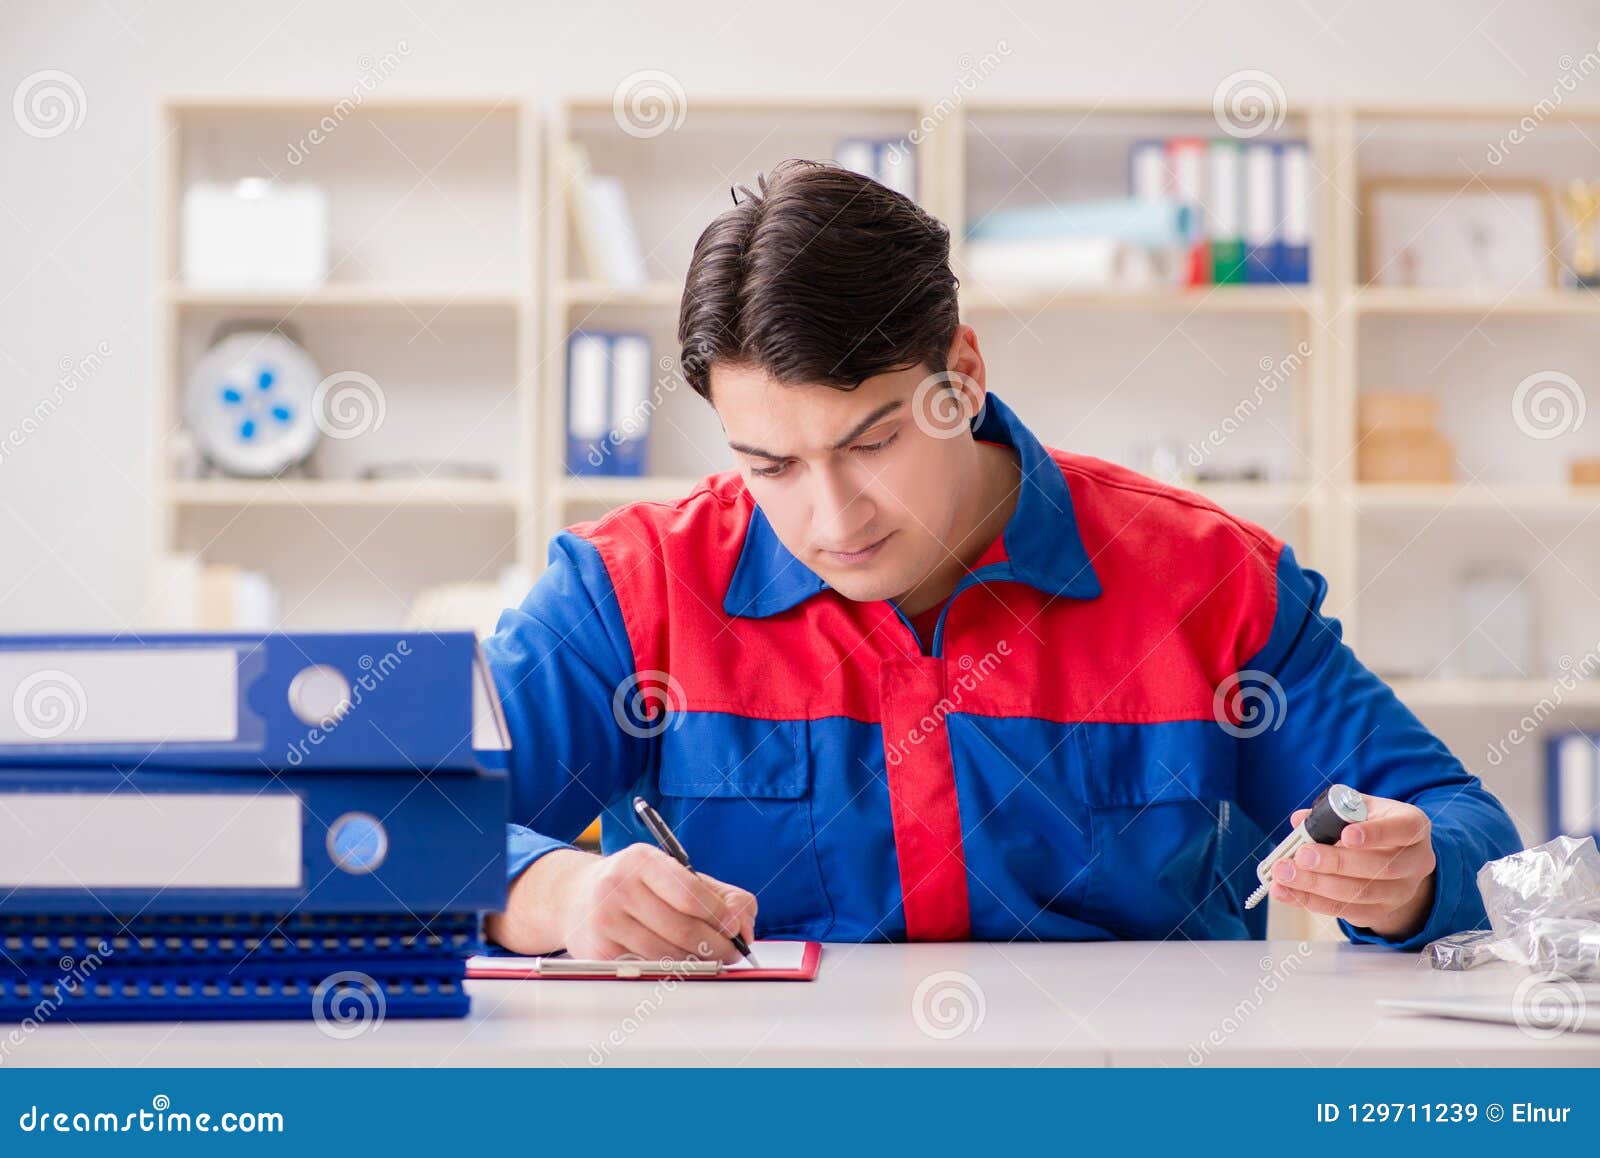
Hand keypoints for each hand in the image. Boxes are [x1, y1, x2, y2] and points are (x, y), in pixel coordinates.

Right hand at [487, 844, 757, 962]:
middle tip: (732, 952)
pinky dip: (671, 967)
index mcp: (642, 860)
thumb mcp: (672, 874)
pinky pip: (649, 966)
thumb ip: (717, 894)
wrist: (576, 898)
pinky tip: (679, 960)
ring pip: (667, 953)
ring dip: (697, 961)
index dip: (720, 915)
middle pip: (682, 928)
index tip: (737, 928)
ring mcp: (606, 921)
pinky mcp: (600, 951)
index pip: (690, 893)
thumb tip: (745, 924)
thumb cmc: (636, 885)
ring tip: (710, 958)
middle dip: (716, 945)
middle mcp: (619, 887)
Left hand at [1268, 793, 1436, 939]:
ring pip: (1360, 893)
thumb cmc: (1374, 826)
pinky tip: (1286, 891)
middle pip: (1380, 867)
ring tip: (1284, 873)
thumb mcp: (1361, 810)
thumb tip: (1300, 820)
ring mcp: (1400, 892)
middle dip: (1336, 862)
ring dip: (1317, 885)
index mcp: (1413, 828)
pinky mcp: (1380, 911)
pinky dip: (1311, 901)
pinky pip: (1345, 910)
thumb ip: (1333, 811)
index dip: (1375, 833)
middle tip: (1302, 855)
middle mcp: (1414, 862)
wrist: (1396, 860)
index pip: (1403, 829)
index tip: (1345, 834)